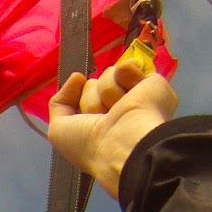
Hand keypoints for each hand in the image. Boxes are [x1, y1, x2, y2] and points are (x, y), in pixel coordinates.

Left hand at [47, 60, 178, 198]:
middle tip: (102, 118)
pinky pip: (126, 66)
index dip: (79, 103)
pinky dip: (125, 78)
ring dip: (107, 93)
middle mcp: (116, 110)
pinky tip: (133, 96)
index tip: (84, 120)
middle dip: (91, 100)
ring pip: (107, 75)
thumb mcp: (59, 131)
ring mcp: (135, 95)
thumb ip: (59, 103)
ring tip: (118, 111)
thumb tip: (78, 77)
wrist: (125, 143)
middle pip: (92, 85)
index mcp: (99, 123)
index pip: (82, 97)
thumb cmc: (90, 145)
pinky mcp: (151, 83)